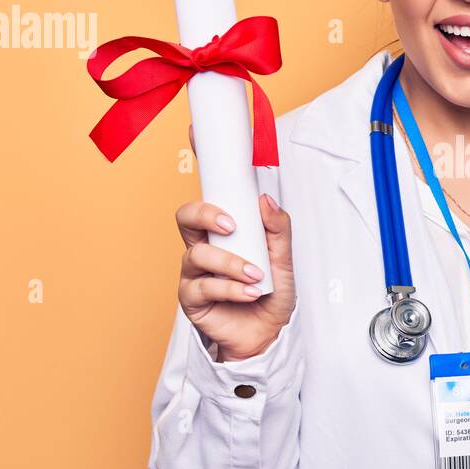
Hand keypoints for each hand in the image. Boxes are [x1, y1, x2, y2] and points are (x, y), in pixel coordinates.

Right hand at [176, 124, 295, 360]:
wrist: (268, 337)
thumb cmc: (270, 295)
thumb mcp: (284, 259)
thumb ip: (278, 229)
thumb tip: (265, 200)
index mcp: (223, 229)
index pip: (210, 191)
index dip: (200, 160)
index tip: (196, 131)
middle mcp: (203, 245)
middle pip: (185, 215)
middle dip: (205, 214)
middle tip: (230, 224)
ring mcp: (195, 271)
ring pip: (198, 254)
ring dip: (230, 263)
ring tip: (255, 277)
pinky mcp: (192, 298)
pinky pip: (203, 286)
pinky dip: (230, 289)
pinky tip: (249, 293)